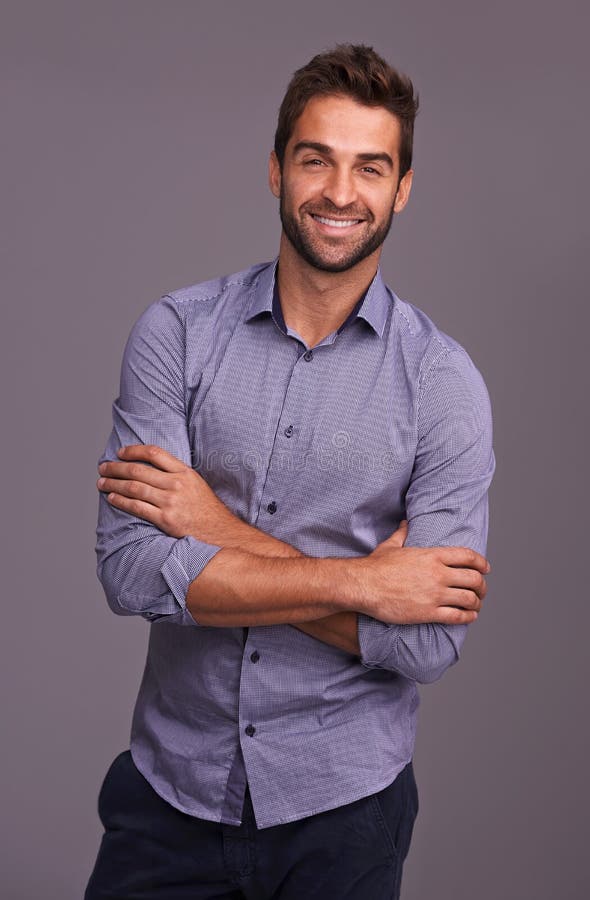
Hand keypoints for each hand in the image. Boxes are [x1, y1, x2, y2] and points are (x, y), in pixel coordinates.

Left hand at [97, 444, 237, 540]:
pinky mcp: (165, 520)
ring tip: (102, 482)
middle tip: (103, 467)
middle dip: (116, 468)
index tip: (120, 453)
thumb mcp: (196, 484)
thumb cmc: (206, 509)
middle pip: (138, 470)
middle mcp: (177, 484)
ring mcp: (170, 502)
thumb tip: (150, 467)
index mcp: (184, 472)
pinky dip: (122, 501)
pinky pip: (137, 507)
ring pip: (134, 488)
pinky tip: (112, 498)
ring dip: (114, 484)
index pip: (154, 453)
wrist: (220, 533)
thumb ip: (176, 474)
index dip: (134, 451)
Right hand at [355, 520, 489, 625]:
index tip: (485, 568)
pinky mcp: (429, 613)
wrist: (364, 586)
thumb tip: (405, 524)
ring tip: (476, 605)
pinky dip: (468, 616)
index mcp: (432, 556)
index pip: (468, 557)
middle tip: (482, 590)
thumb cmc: (375, 566)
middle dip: (482, 586)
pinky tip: (469, 616)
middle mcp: (438, 574)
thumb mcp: (390, 545)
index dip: (481, 563)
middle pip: (474, 579)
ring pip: (469, 599)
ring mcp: (435, 594)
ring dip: (477, 602)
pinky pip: (457, 616)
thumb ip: (402, 534)